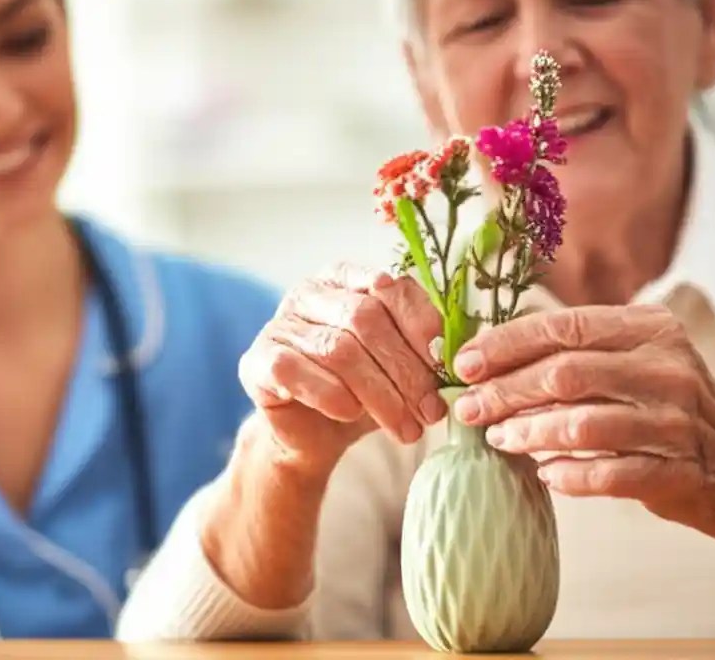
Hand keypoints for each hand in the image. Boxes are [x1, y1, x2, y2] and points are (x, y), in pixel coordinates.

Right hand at [239, 264, 448, 474]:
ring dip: (380, 394)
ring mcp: (279, 324)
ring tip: (406, 428)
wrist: (313, 435)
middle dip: (406, 370)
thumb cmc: (361, 391)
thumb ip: (420, 348)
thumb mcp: (397, 364)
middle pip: (365, 319)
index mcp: (346, 279)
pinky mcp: (257, 360)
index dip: (421, 324)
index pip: (389, 286)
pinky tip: (350, 414)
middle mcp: (309, 293)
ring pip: (338, 350)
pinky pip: (297, 372)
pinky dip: (331, 395)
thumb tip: (457, 355)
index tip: (448, 364)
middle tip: (431, 411)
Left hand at [452, 304, 714, 526]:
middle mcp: (668, 369)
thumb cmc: (663, 406)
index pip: (564, 327)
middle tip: (468, 409)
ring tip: (499, 440)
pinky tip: (546, 475)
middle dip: (506, 392)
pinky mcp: (680, 471)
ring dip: (529, 434)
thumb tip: (483, 359)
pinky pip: (609, 475)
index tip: (464, 363)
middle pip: (566, 375)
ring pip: (582, 425)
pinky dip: (570, 476)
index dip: (506, 344)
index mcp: (650, 329)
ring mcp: (677, 421)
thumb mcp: (633, 361)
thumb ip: (574, 353)